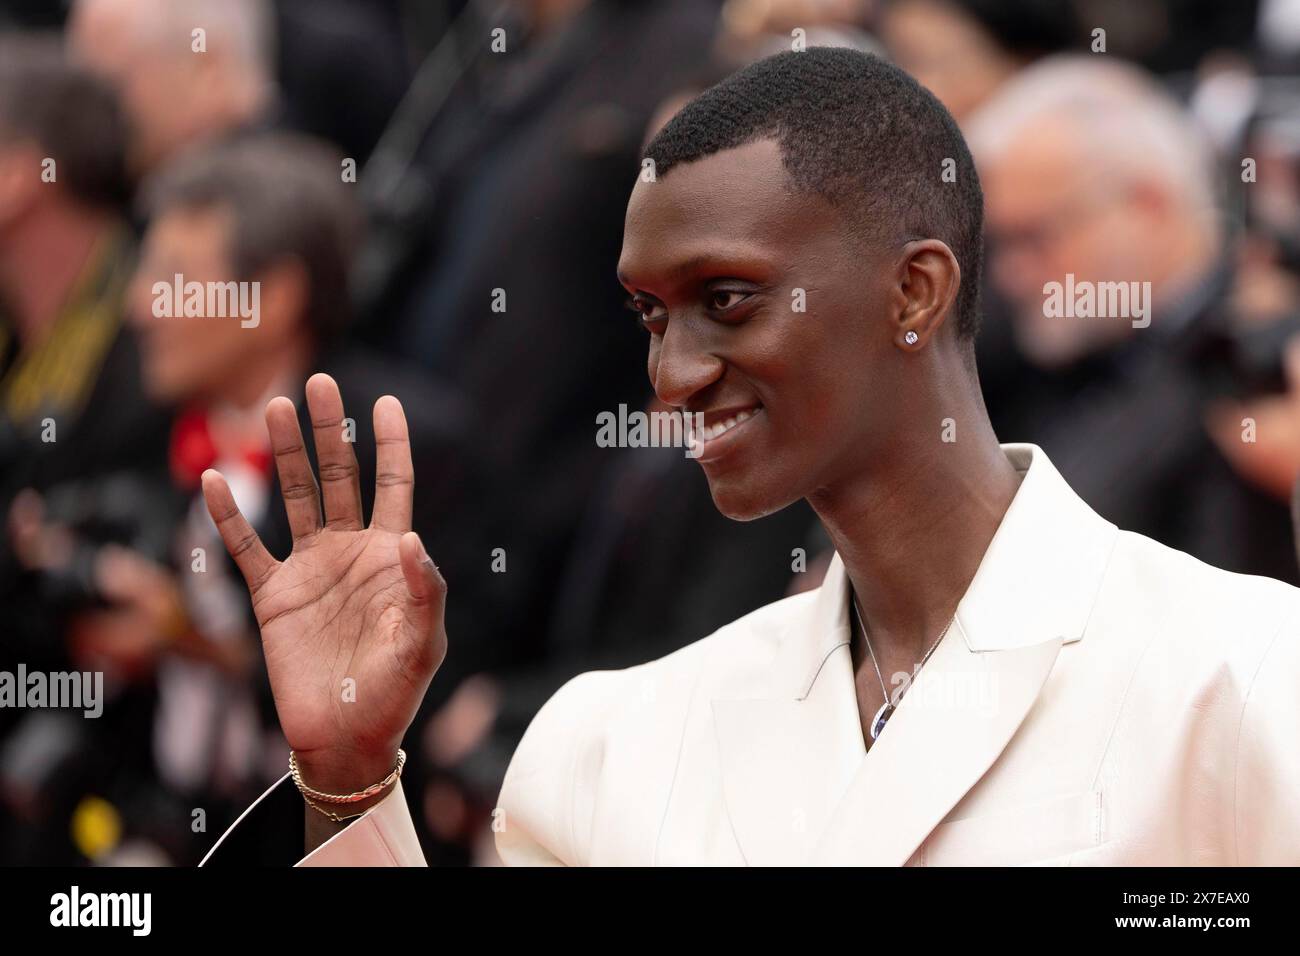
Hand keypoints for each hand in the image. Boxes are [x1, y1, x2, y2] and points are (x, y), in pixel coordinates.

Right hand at [201, 373, 446, 795]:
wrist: (344, 738)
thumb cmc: (393, 692)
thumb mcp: (422, 643)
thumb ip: (423, 590)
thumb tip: (411, 538)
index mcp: (389, 556)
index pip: (393, 486)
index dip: (392, 444)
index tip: (387, 402)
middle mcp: (349, 552)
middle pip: (339, 477)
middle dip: (330, 431)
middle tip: (320, 383)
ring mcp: (309, 570)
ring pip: (294, 498)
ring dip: (283, 455)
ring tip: (272, 409)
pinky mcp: (273, 596)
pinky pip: (247, 548)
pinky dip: (229, 516)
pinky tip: (216, 481)